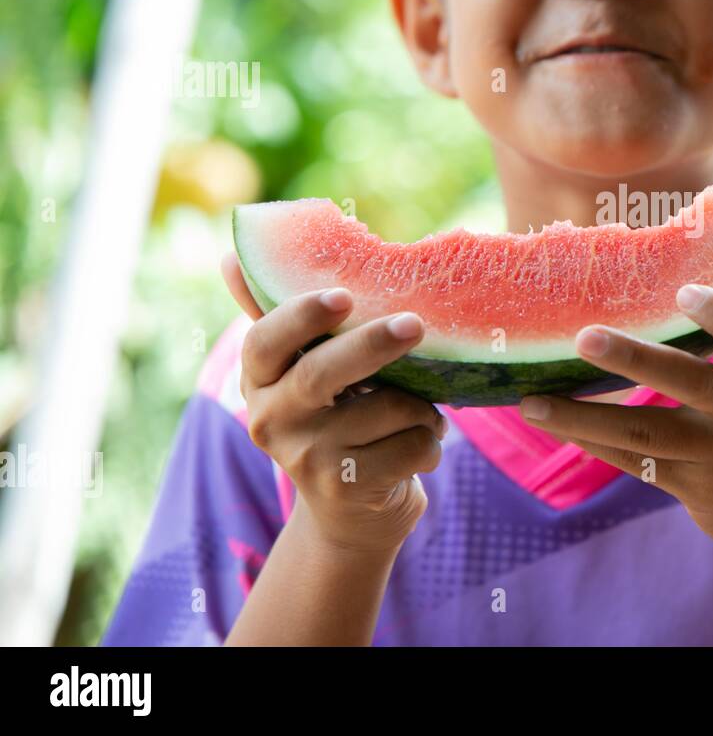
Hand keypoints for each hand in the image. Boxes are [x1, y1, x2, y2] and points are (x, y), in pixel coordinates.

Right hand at [220, 252, 446, 554]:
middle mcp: (271, 419)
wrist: (351, 511)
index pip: (264, 340)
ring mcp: (306, 459)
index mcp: (260, 379)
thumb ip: (280, 318)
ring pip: (385, 409)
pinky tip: (418, 447)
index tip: (343, 295)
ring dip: (422, 406)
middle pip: (321, 373)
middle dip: (372, 344)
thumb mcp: (301, 372)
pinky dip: (430, 441)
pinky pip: (410, 447)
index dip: (302, 315)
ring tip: (420, 412)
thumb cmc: (336, 420)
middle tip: (415, 323)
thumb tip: (228, 255)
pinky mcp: (345, 490)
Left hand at [518, 221, 712, 556]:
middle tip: (583, 335)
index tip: (682, 291)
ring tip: (532, 401)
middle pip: (690, 382)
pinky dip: (593, 443)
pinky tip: (552, 422)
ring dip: (586, 417)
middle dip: (635, 359)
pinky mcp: (692, 484)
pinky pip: (636, 461)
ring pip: (647, 431)